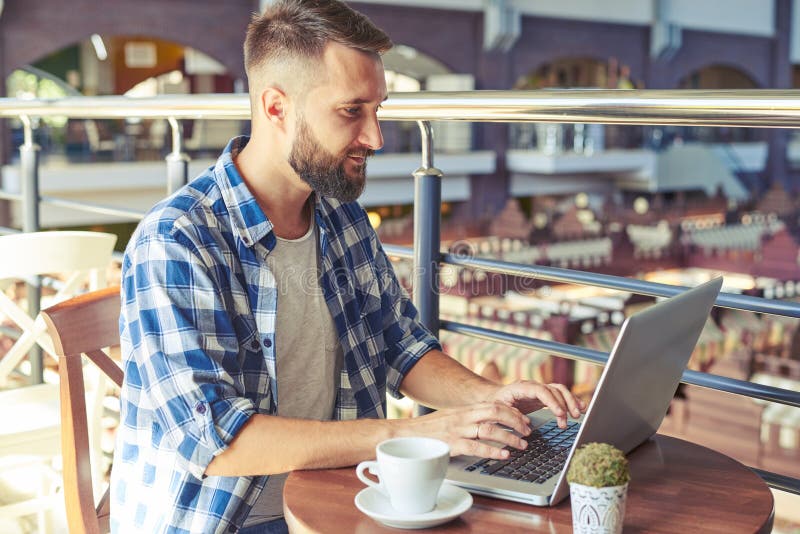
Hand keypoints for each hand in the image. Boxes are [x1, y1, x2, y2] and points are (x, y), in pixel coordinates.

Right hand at [396, 401, 531, 459]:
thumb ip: (467, 420)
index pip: (493, 405)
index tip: (524, 420)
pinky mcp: (452, 444)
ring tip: (521, 445)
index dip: (512, 412)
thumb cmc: (427, 430)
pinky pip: (476, 446)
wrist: (403, 435)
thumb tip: (487, 425)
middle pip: (495, 412)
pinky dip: (493, 451)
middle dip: (515, 421)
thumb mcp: (449, 418)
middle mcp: (462, 417)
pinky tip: (503, 455)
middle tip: (528, 431)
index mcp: (463, 410)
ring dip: (509, 437)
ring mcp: (457, 430)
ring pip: (489, 429)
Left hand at [489, 381, 585, 428]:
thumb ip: (511, 415)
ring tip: (578, 414)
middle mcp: (533, 386)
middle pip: (554, 390)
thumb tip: (525, 424)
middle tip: (572, 417)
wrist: (494, 397)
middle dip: (565, 403)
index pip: (541, 391)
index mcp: (521, 388)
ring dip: (570, 402)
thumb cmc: (496, 403)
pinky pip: (560, 396)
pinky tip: (581, 408)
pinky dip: (571, 401)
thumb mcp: (498, 409)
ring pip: (560, 391)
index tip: (560, 414)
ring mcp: (539, 390)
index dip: (552, 401)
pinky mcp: (544, 397)